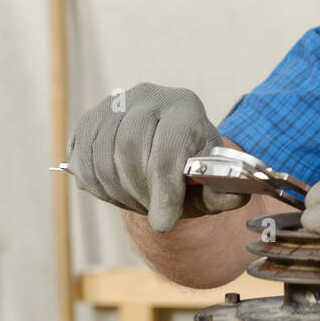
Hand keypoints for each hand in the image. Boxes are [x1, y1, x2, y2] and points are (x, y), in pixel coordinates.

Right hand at [65, 82, 246, 232]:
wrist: (166, 150)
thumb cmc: (191, 168)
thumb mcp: (211, 182)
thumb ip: (223, 192)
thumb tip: (237, 196)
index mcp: (184, 106)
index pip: (167, 146)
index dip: (164, 190)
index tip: (163, 224)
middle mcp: (148, 96)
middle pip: (130, 146)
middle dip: (139, 190)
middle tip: (150, 210)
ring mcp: (115, 104)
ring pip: (102, 154)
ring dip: (117, 191)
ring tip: (137, 201)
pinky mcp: (90, 119)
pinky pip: (82, 157)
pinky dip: (96, 184)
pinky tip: (117, 191)